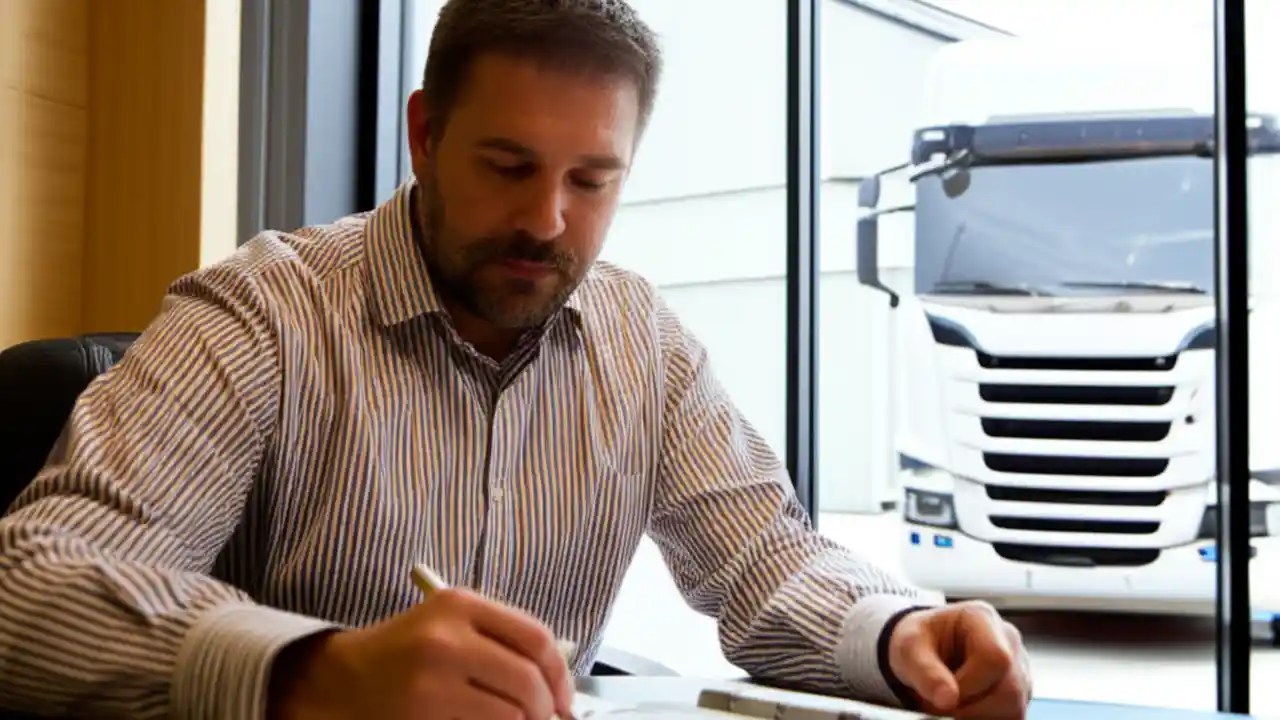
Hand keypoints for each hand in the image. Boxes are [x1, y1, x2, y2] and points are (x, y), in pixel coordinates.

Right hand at [268, 587, 574, 719]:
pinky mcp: (422, 713)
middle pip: (527, 679)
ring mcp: (431, 678)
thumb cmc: (406, 654)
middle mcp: (445, 637)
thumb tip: (557, 683)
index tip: (564, 696)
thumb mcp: (451, 626)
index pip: (535, 637)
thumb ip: (500, 641)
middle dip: (547, 708)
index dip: (560, 673)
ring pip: (510, 713)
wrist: (341, 678)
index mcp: (459, 604)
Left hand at [887, 601, 1030, 718]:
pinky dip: (983, 718)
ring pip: (1013, 708)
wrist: (923, 650)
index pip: (995, 658)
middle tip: (939, 701)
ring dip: (976, 715)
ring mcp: (1019, 667)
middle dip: (969, 705)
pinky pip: (1011, 716)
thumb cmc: (918, 643)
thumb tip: (947, 700)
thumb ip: (925, 673)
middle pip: (1009, 689)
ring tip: (949, 702)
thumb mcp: (909, 650)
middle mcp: (1009, 640)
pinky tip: (963, 709)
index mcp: (982, 618)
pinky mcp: (1020, 692)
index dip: (969, 685)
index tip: (942, 695)